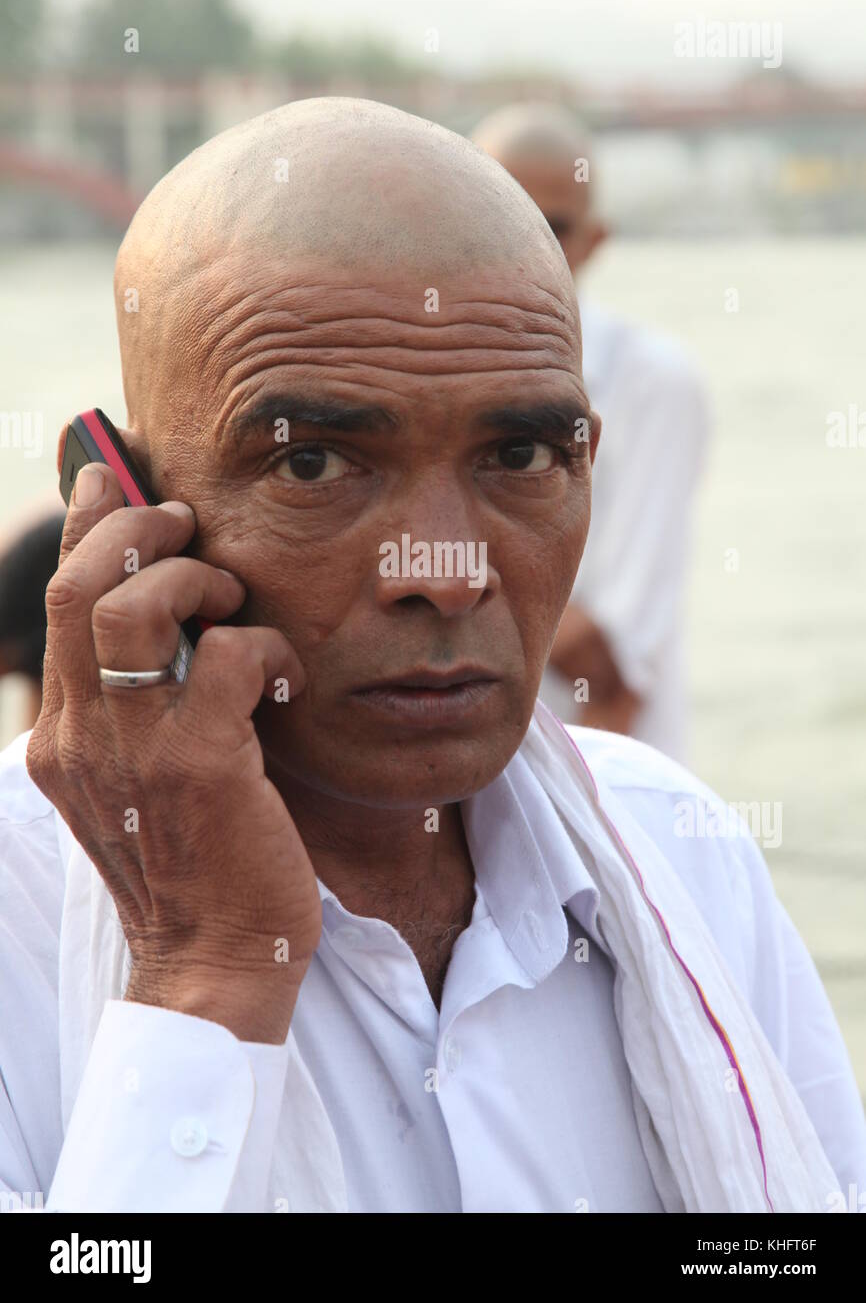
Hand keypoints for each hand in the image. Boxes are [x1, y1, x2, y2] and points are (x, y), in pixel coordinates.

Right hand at [26, 460, 320, 1042]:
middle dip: (136, 530)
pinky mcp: (199, 765)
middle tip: (188, 524)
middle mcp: (83, 735)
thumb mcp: (146, 779)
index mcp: (65, 735)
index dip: (84, 527)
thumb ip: (141, 704)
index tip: (109, 476)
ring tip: (235, 598)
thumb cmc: (199, 863)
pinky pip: (230, 657)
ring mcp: (135, 749)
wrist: (216, 962)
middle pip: (79, 586)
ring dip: (197, 580)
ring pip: (135, 607)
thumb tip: (177, 619)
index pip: (57, 603)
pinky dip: (268, 647)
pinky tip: (289, 678)